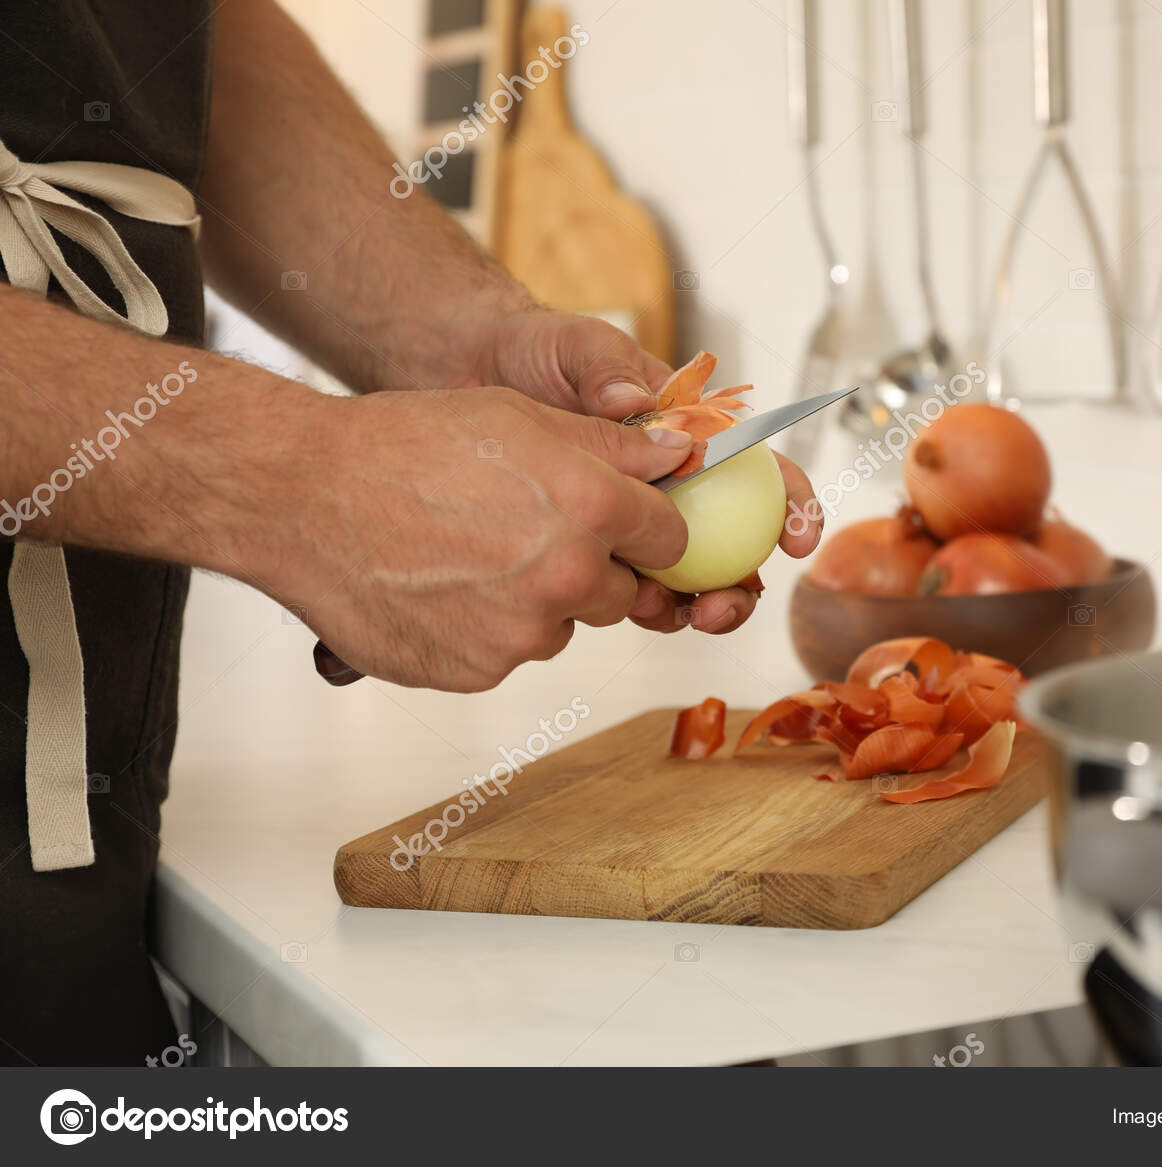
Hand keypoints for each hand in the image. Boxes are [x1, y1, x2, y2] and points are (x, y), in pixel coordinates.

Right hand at [274, 387, 694, 691]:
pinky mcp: (478, 671)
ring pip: (561, 625)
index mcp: (590, 504)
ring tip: (466, 555)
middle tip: (523, 533)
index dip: (645, 528)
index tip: (623, 523)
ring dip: (535, 601)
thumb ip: (612, 446)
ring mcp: (522, 632)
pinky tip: (439, 587)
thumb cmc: (404, 444)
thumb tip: (680, 455)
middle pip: (620, 591)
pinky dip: (483, 630)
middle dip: (589, 567)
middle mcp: (567, 575)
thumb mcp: (519, 416)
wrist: (302, 497)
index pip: (670, 539)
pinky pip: (507, 654)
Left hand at [465, 308, 825, 633]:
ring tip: (684, 616)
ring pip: (692, 578)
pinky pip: (634, 589)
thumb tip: (635, 399)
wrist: (471, 376)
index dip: (793, 507)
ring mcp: (639, 521)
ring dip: (699, 606)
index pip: (760, 471)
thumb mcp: (578, 345)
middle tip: (723, 604)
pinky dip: (644, 608)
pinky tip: (628, 611)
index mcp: (691, 434)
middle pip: (736, 544)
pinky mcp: (598, 547)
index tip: (797, 541)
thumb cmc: (539, 351)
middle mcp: (676, 484)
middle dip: (744, 585)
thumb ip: (608, 369)